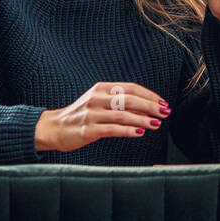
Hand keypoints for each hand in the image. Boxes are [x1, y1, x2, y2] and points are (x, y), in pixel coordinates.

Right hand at [35, 81, 169, 151]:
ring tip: (157, 124)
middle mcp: (96, 98)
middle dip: (150, 105)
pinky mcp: (87, 130)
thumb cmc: (82, 116)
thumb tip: (148, 109)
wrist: (54, 128)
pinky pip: (112, 129)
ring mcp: (91, 114)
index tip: (163, 102)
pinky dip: (128, 130)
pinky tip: (140, 132)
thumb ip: (120, 103)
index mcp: (101, 88)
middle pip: (129, 99)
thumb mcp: (99, 102)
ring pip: (122, 114)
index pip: (131, 88)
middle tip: (165, 112)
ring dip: (143, 119)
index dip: (149, 95)